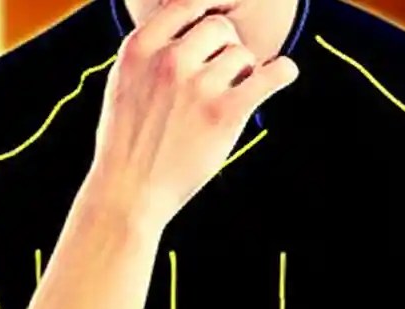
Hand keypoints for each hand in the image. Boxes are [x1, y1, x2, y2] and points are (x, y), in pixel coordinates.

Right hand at [83, 0, 299, 239]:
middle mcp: (168, 61)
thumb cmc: (126, 143)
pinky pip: (274, 73)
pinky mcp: (225, 113)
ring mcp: (197, 86)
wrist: (128, 193)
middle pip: (219, 27)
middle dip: (224, 48)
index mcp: (138, 50)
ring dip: (244, 72)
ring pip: (243, 54)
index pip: (185, 4)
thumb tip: (188, 26)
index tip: (209, 37)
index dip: (203, 16)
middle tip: (219, 76)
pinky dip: (282, 73)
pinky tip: (280, 77)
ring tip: (229, 96)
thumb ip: (150, 53)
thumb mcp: (122, 85)